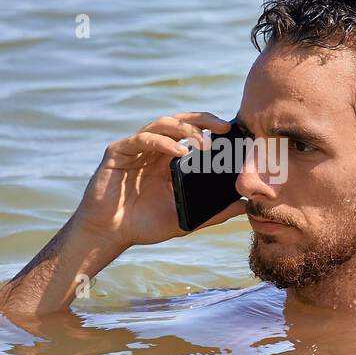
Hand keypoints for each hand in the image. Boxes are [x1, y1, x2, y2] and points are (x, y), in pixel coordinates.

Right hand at [70, 112, 246, 248]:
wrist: (110, 234)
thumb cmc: (144, 225)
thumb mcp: (186, 219)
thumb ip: (214, 213)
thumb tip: (245, 206)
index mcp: (169, 159)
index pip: (192, 133)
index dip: (211, 128)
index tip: (233, 132)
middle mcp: (154, 149)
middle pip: (180, 122)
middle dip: (202, 121)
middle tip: (223, 127)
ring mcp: (136, 148)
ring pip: (162, 125)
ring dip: (185, 130)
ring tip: (203, 142)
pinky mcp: (118, 151)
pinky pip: (142, 138)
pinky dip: (163, 142)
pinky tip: (179, 151)